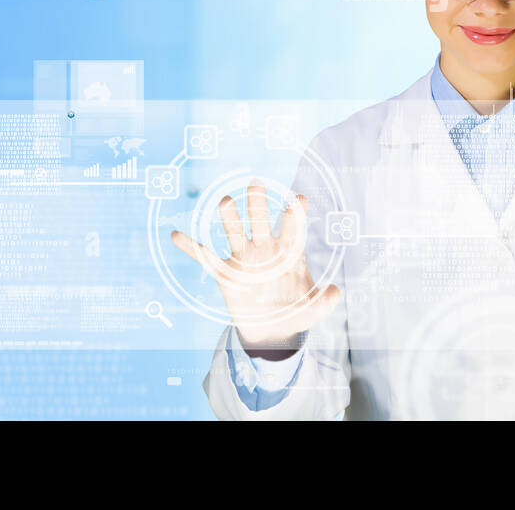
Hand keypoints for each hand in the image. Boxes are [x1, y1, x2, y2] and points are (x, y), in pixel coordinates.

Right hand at [170, 178, 341, 351]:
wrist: (273, 330)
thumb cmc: (296, 312)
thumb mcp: (313, 310)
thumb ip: (324, 303)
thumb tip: (336, 293)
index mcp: (289, 252)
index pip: (294, 229)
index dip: (296, 214)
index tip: (299, 199)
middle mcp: (265, 249)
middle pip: (262, 221)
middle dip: (258, 204)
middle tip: (256, 183)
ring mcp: (244, 259)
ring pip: (235, 232)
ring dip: (229, 217)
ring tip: (224, 201)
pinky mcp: (226, 275)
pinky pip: (205, 258)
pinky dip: (191, 247)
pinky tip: (177, 235)